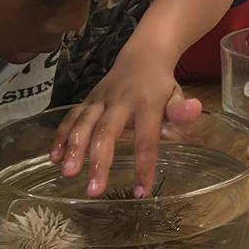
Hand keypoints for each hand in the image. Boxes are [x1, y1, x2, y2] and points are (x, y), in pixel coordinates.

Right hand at [50, 44, 200, 197]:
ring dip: (75, 148)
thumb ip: (182, 109)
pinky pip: (72, 117)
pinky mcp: (88, 100)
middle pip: (107, 131)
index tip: (140, 192)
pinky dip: (61, 135)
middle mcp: (121, 102)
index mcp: (147, 105)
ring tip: (68, 173)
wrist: (143, 56)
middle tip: (93, 190)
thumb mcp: (177, 95)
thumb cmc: (161, 86)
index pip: (146, 139)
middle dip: (98, 161)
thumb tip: (194, 110)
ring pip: (84, 123)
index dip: (143, 166)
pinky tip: (54, 156)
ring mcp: (101, 100)